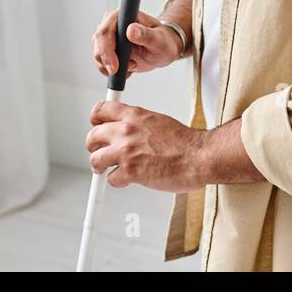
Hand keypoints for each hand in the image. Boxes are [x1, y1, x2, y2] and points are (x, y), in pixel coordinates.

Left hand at [85, 100, 207, 192]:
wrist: (198, 156)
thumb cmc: (184, 143)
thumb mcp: (158, 121)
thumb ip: (139, 124)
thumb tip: (127, 131)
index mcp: (134, 116)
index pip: (101, 109)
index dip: (95, 119)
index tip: (96, 125)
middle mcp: (127, 131)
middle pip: (92, 135)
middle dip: (93, 146)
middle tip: (99, 152)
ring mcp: (126, 151)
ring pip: (95, 159)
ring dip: (100, 166)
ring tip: (107, 170)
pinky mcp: (130, 171)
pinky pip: (110, 179)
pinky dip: (117, 182)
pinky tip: (127, 180)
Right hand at [92, 8, 181, 78]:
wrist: (161, 50)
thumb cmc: (162, 42)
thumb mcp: (159, 40)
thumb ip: (147, 35)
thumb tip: (131, 30)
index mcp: (124, 15)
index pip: (106, 29)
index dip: (106, 48)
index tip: (115, 65)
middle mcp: (112, 23)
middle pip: (98, 42)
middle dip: (107, 61)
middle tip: (122, 71)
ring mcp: (108, 36)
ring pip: (97, 54)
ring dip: (110, 66)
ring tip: (132, 66)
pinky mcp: (106, 48)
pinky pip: (100, 62)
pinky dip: (110, 70)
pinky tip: (126, 69)